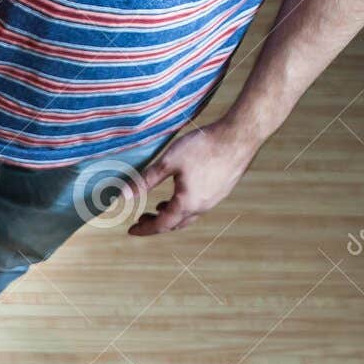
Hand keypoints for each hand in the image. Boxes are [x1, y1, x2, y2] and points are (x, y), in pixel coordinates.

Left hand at [129, 117, 261, 235]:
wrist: (242, 133)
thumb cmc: (205, 145)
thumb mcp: (168, 162)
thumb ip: (145, 181)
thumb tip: (121, 196)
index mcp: (187, 203)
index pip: (161, 225)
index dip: (144, 229)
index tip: (131, 230)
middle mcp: (203, 206)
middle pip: (175, 224)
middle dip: (156, 223)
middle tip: (141, 218)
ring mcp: (216, 198)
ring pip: (189, 215)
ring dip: (172, 214)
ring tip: (158, 207)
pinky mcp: (224, 188)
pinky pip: (200, 205)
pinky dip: (186, 205)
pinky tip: (183, 192)